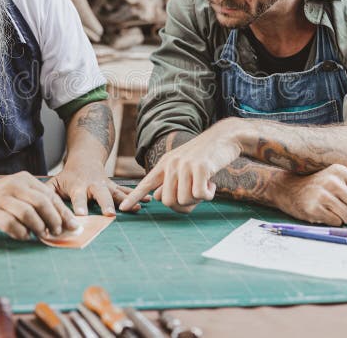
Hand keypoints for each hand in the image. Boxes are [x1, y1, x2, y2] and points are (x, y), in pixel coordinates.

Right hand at [0, 172, 78, 239]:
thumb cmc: (1, 199)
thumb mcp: (20, 193)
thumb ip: (39, 202)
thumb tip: (63, 221)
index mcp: (25, 179)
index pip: (50, 195)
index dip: (63, 212)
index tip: (74, 226)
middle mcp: (14, 186)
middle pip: (41, 202)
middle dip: (54, 219)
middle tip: (57, 232)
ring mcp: (2, 199)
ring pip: (27, 213)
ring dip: (38, 227)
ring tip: (42, 234)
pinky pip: (11, 224)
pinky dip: (21, 233)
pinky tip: (24, 236)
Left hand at [48, 157, 149, 215]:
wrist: (85, 158)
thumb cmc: (68, 176)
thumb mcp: (54, 182)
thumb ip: (46, 194)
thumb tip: (36, 208)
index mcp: (78, 186)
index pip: (78, 197)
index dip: (79, 206)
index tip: (80, 216)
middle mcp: (94, 185)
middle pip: (101, 195)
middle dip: (105, 204)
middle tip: (109, 214)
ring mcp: (106, 185)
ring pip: (117, 193)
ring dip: (126, 200)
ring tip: (136, 208)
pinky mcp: (114, 186)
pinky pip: (127, 191)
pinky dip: (137, 195)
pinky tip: (148, 200)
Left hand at [119, 123, 241, 212]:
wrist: (224, 138)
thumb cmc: (204, 156)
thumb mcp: (183, 166)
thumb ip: (170, 181)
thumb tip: (157, 198)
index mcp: (165, 164)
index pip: (146, 183)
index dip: (134, 197)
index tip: (122, 209)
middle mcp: (172, 164)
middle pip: (168, 201)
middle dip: (183, 205)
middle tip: (195, 196)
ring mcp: (185, 165)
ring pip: (183, 200)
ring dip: (198, 199)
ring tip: (205, 185)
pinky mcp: (201, 167)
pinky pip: (199, 195)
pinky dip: (208, 195)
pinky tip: (212, 184)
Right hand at [270, 164, 346, 224]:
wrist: (286, 188)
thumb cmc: (317, 186)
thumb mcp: (339, 182)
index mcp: (340, 171)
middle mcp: (332, 181)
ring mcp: (322, 194)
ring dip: (346, 220)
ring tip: (336, 213)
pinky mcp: (314, 208)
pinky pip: (336, 222)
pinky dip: (334, 222)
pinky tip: (324, 214)